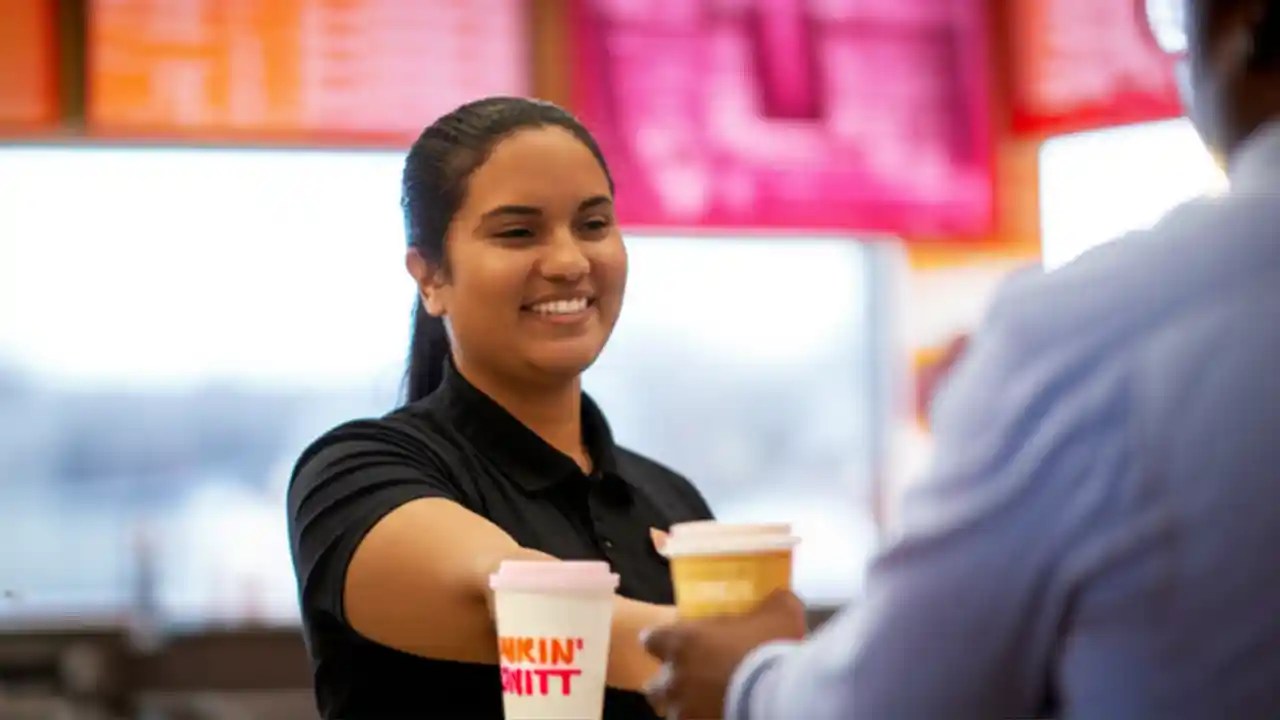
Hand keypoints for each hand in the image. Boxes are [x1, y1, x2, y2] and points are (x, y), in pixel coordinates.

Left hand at [642, 591, 806, 718]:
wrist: (779, 697)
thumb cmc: (769, 647)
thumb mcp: (780, 612)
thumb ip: (772, 603)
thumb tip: (778, 598)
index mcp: (683, 642)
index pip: (652, 639)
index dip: (662, 641)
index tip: (677, 642)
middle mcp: (676, 679)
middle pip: (655, 686)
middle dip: (670, 683)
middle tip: (693, 679)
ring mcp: (686, 712)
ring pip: (674, 712)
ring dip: (687, 707)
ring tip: (709, 703)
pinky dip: (707, 719)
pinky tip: (726, 714)